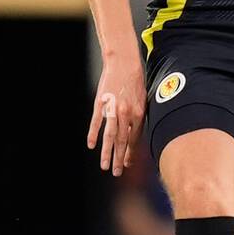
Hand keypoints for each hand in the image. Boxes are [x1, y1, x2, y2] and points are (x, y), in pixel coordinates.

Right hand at [87, 55, 146, 175]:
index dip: (131, 153)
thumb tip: (135, 135)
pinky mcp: (100, 103)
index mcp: (139, 113)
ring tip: (105, 166)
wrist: (124, 62)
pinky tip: (90, 145)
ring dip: (107, 152)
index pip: (134, 139)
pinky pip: (96, 122)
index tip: (128, 164)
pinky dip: (93, 134)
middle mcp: (126, 113)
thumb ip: (139, 118)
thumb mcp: (143, 100)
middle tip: (117, 172)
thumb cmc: (136, 80)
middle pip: (123, 141)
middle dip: (120, 159)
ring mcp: (112, 109)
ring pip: (110, 135)